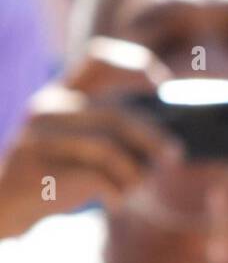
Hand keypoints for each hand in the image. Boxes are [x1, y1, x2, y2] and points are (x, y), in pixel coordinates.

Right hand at [0, 37, 178, 238]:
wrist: (10, 202)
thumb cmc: (62, 173)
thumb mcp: (89, 146)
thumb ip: (119, 134)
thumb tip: (172, 141)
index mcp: (65, 93)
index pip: (98, 60)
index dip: (134, 65)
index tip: (161, 84)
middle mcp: (50, 107)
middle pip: (116, 114)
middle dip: (153, 137)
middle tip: (175, 155)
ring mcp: (41, 135)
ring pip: (109, 148)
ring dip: (136, 174)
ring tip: (136, 188)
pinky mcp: (39, 166)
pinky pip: (97, 177)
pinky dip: (118, 193)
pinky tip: (116, 203)